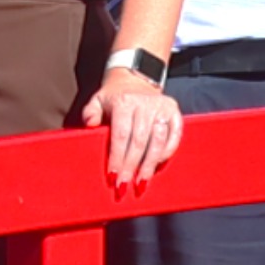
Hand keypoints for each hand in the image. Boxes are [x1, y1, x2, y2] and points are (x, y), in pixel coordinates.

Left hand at [94, 55, 188, 186]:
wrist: (135, 80)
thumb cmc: (114, 97)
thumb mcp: (98, 100)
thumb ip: (90, 112)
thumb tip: (90, 124)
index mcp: (124, 102)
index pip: (121, 135)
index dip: (117, 157)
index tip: (113, 176)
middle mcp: (144, 104)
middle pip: (139, 141)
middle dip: (131, 166)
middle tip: (124, 185)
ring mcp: (161, 107)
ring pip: (158, 141)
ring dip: (149, 164)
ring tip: (141, 182)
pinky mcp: (174, 111)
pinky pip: (175, 135)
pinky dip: (168, 152)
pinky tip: (158, 165)